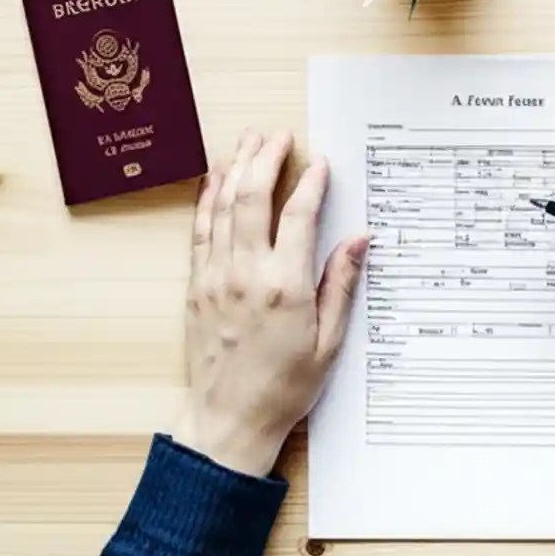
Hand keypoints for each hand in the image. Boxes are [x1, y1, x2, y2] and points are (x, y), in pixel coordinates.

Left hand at [172, 129, 368, 475]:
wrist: (228, 420)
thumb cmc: (284, 387)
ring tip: (248, 141)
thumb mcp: (329, 342)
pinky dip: (206, 199)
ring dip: (235, 168)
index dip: (311, 183)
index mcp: (285, 287)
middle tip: (279, 135)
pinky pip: (199, 230)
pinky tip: (215, 179)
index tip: (321, 163)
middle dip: (266, 158)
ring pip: (221, 206)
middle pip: (252, 197)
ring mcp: (215, 277)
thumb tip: (358, 241)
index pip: (298, 216)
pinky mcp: (196, 286)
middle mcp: (245, 274)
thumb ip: (341, 285)